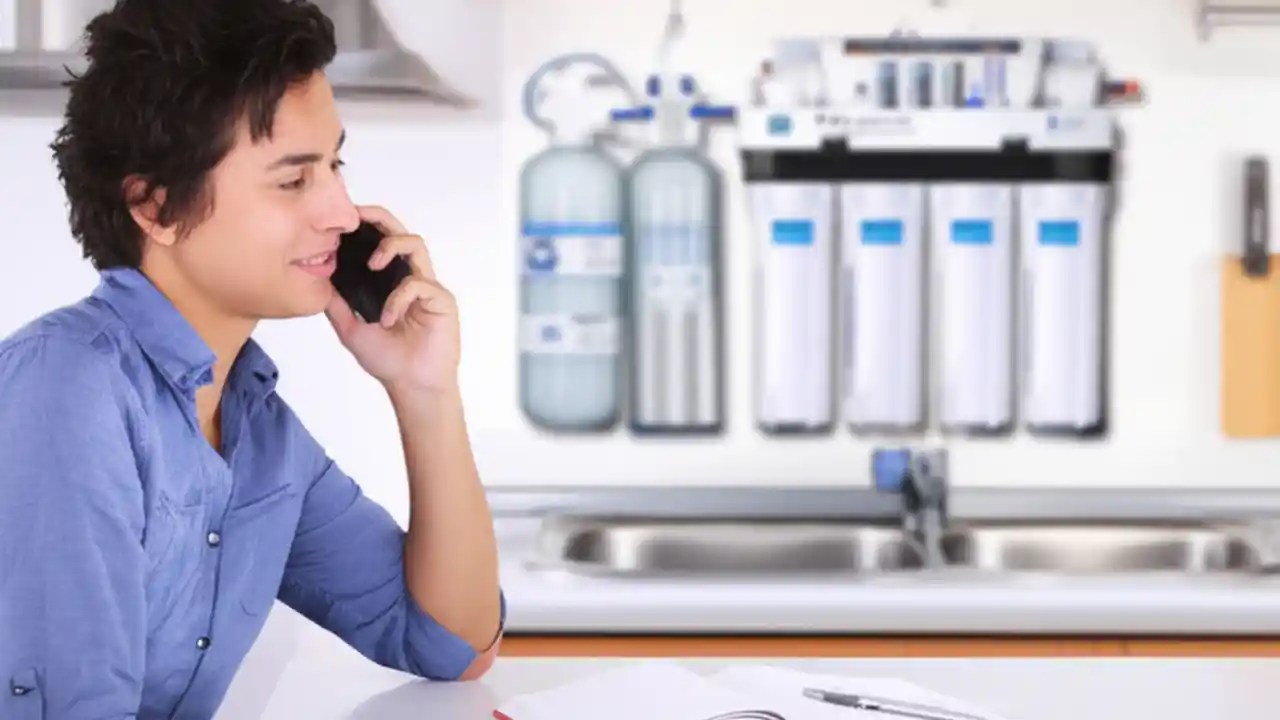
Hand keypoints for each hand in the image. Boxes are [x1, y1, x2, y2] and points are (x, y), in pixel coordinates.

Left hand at [325, 205, 459, 394]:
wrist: (412, 385)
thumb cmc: (389, 360)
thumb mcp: (350, 327)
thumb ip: (337, 303)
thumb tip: (317, 279)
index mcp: (391, 281)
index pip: (380, 242)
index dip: (365, 226)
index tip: (342, 220)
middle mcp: (410, 277)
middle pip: (400, 231)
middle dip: (379, 218)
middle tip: (356, 217)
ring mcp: (427, 287)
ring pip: (415, 245)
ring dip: (390, 247)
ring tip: (373, 264)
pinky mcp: (441, 300)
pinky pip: (418, 284)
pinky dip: (398, 298)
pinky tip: (388, 318)